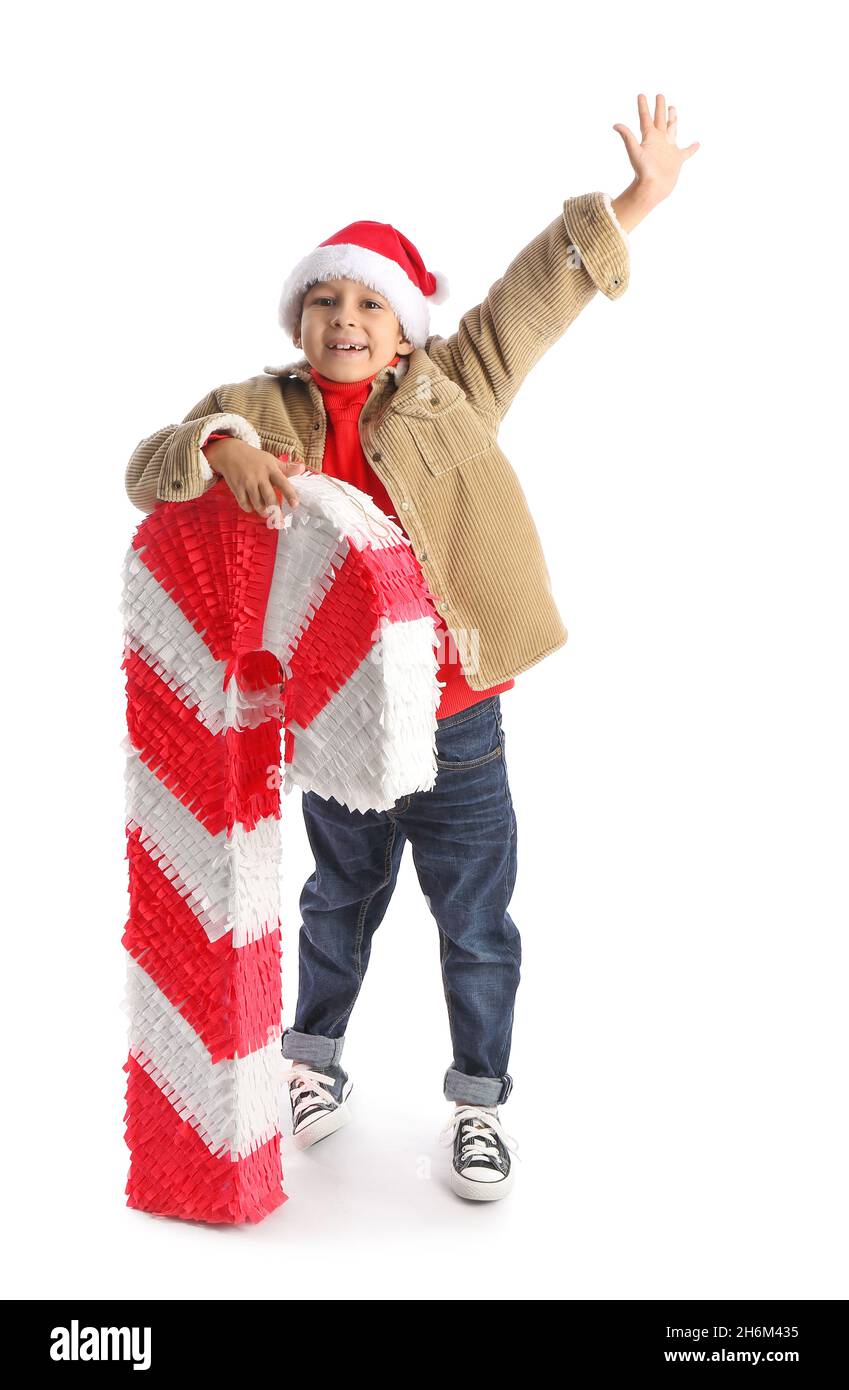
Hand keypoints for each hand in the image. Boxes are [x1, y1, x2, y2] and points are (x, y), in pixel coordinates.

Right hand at [203, 436, 306, 513]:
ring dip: (263, 511)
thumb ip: (286, 467)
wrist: (229, 452)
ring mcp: (247, 482)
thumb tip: (302, 468)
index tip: (295, 505)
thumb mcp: (270, 459)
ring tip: (266, 513)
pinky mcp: (237, 487)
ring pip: (257, 503)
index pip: (283, 483)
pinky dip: (249, 508)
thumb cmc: (253, 457)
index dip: (290, 494)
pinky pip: (244, 503)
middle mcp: (259, 476)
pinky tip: (252, 507)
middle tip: (279, 520)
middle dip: (275, 511)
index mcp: (270, 469)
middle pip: (270, 497)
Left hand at [611, 93, 699, 228]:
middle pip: (660, 119)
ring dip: (673, 119)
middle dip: (659, 107)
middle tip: (659, 95)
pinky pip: (686, 152)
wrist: (652, 188)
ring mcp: (668, 149)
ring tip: (673, 108)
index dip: (643, 107)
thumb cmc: (643, 172)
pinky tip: (697, 143)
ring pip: (672, 129)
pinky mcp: (677, 159)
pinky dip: (692, 148)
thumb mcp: (635, 152)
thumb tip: (615, 125)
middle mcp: (659, 141)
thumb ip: (627, 137)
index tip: (641, 95)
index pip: (645, 118)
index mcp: (649, 138)